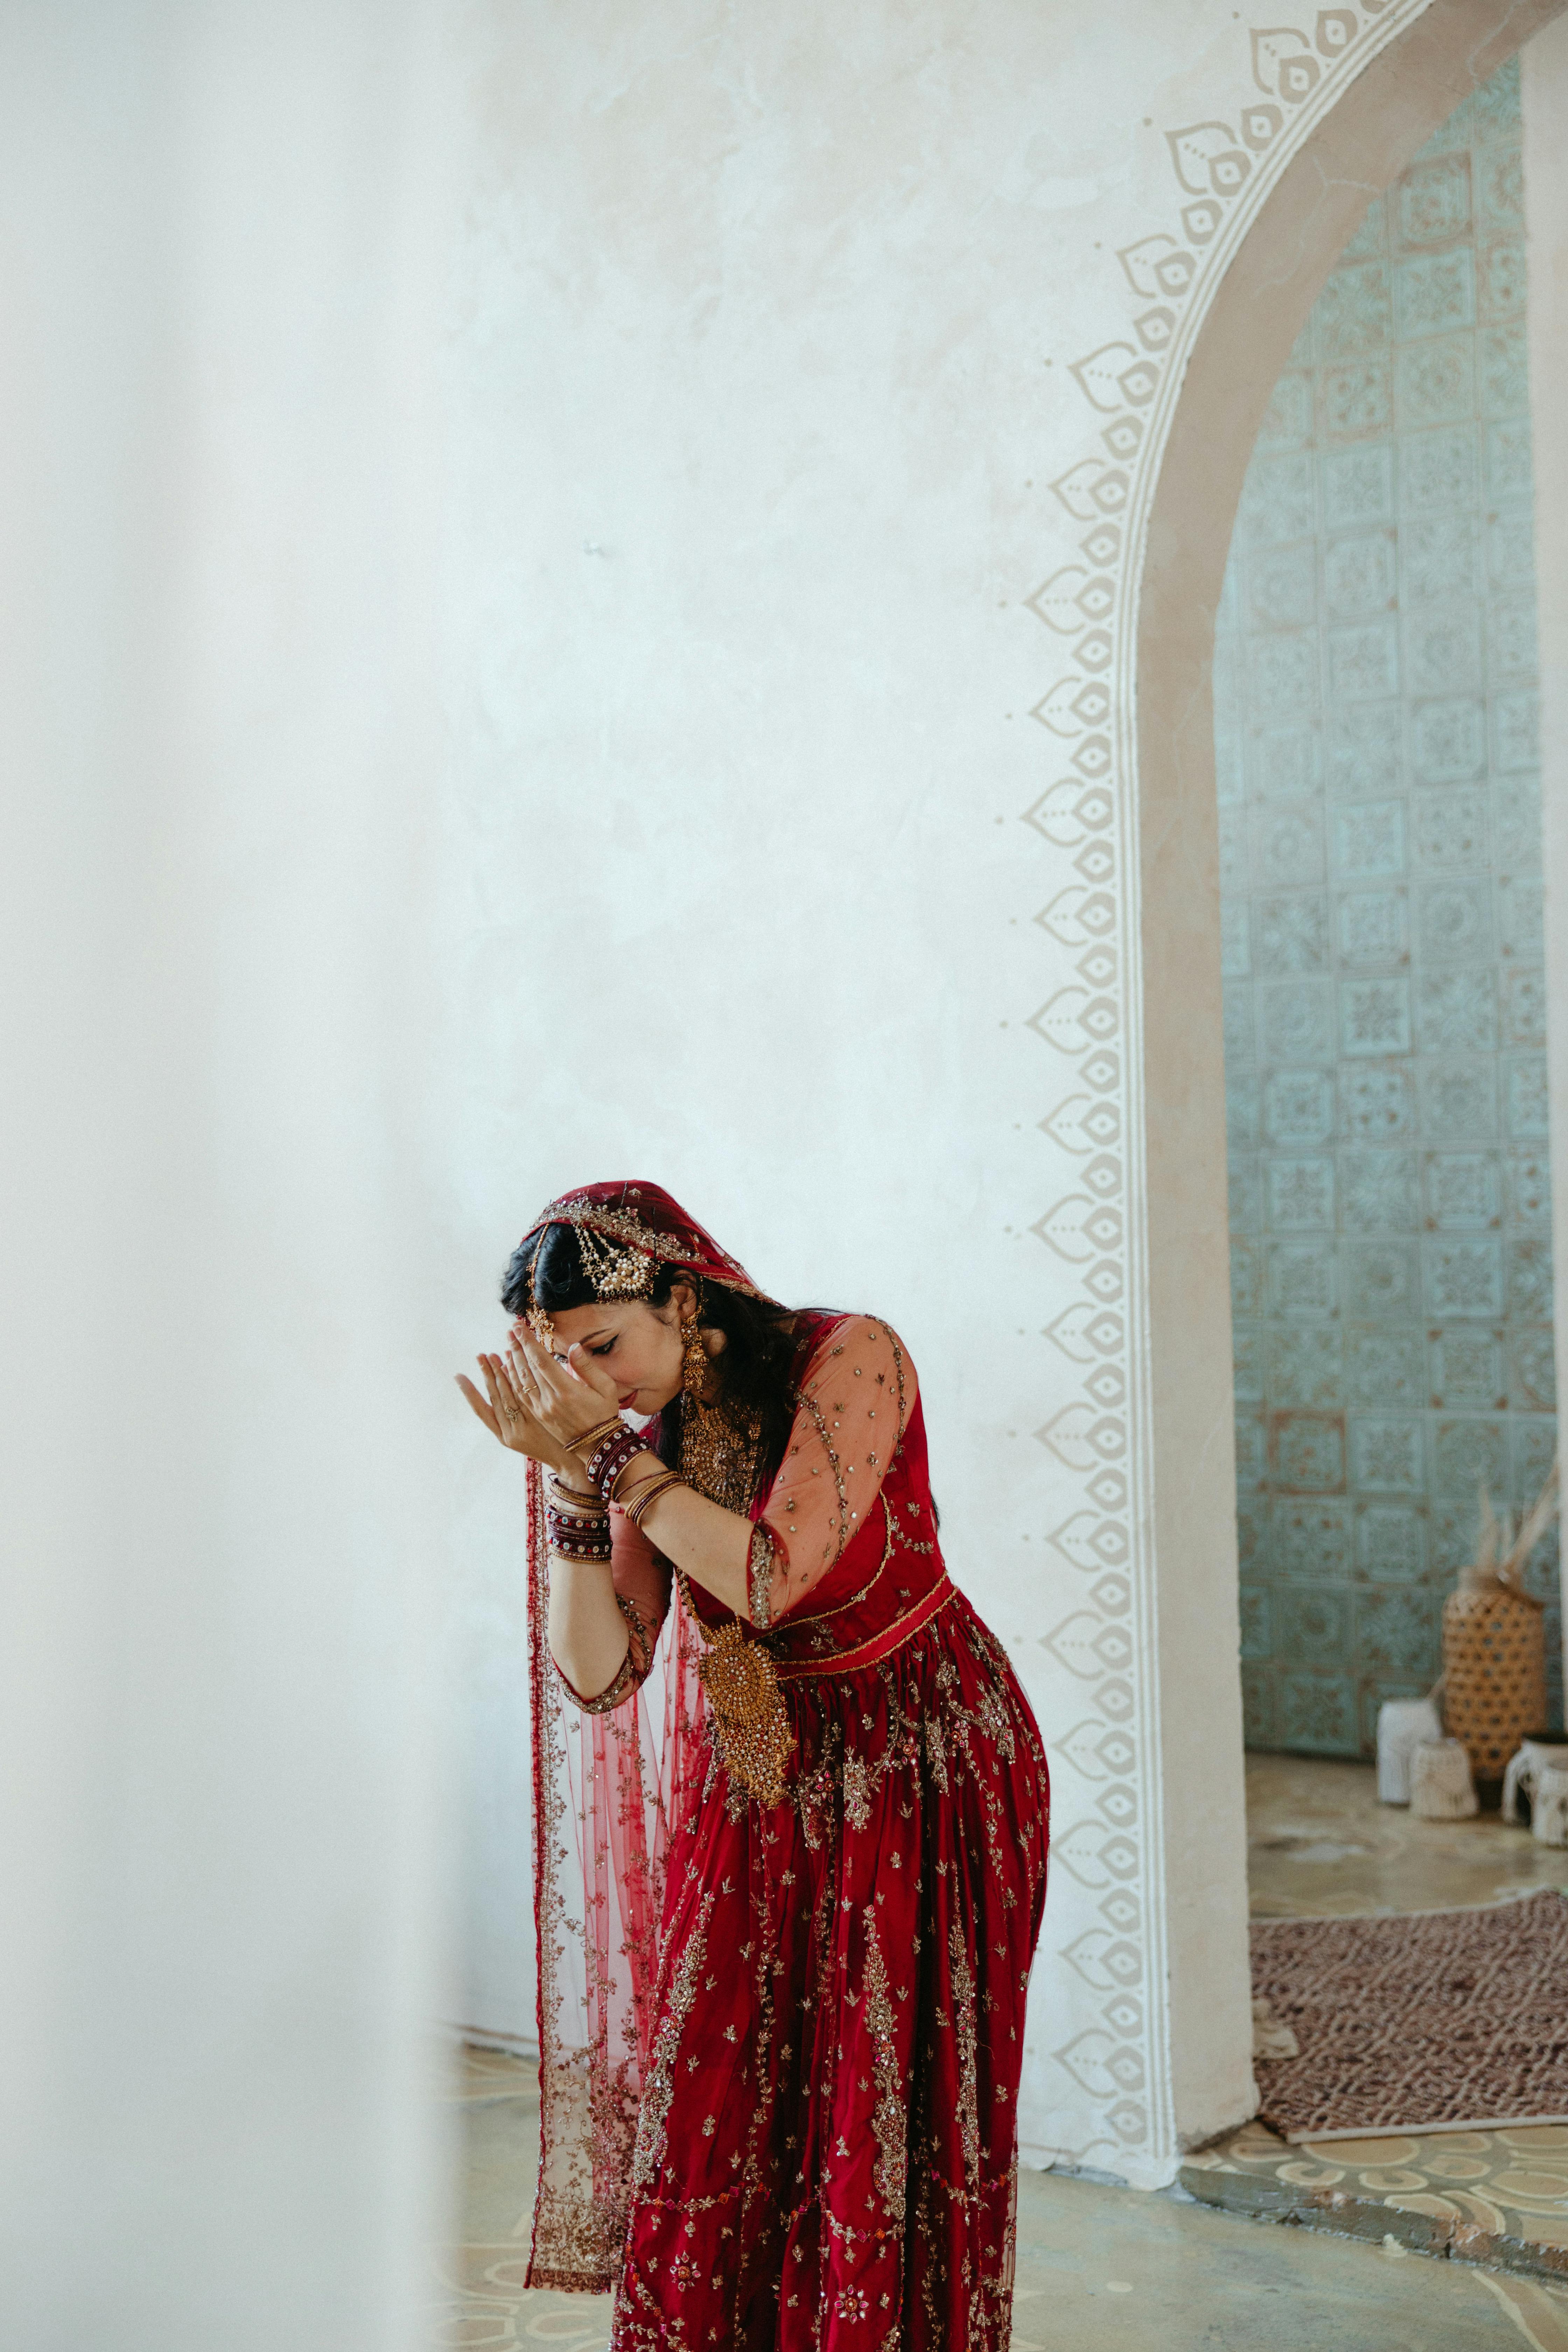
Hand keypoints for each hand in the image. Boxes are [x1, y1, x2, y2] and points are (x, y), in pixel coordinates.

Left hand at [454, 1330, 620, 1467]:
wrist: (598, 1445)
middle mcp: (550, 1400)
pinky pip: (521, 1395)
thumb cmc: (605, 1413)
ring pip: (521, 1382)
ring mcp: (542, 1409)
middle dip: (519, 1348)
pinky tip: (508, 1368)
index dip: (529, 1343)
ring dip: (512, 1362)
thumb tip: (574, 1346)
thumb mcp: (606, 1388)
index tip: (520, 1328)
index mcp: (567, 1390)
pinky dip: (513, 1380)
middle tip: (511, 1331)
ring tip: (507, 1345)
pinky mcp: (539, 1416)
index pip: (542, 1361)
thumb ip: (587, 1367)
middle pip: (529, 1369)